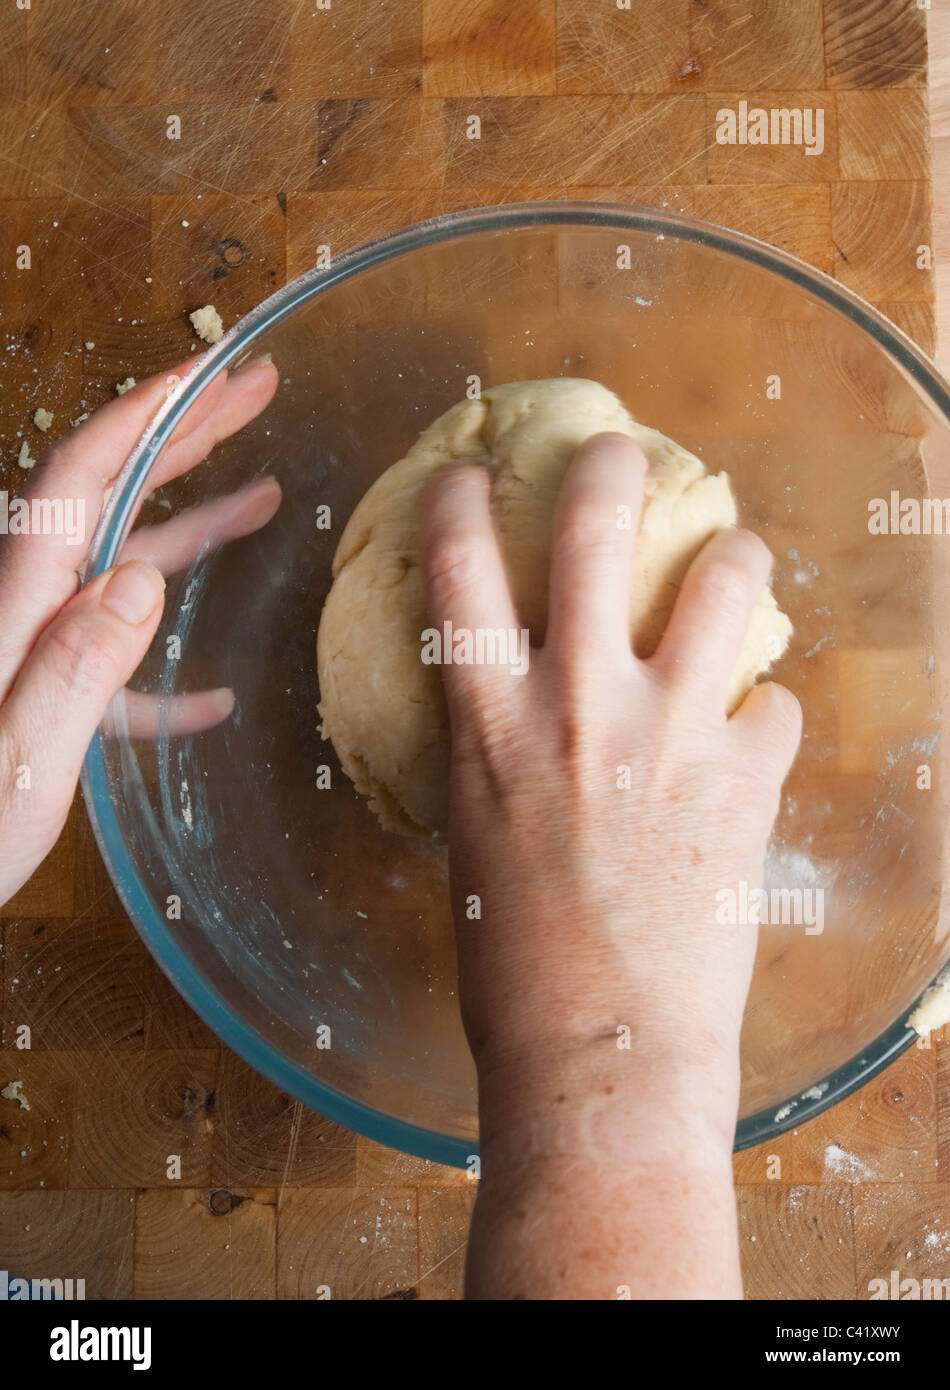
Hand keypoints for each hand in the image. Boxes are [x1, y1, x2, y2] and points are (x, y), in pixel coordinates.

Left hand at [0, 355, 279, 905]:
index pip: (83, 471)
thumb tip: (142, 579)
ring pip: (119, 569)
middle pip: (107, 492)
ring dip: (192, 527)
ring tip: (268, 497)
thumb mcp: (22, 759)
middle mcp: (24, 606)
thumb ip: (77, 667)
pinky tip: (212, 700)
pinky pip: (109, 668)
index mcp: (18, 600)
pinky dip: (162, 672)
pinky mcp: (37, 703)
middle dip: (184, 433)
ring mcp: (31, 651)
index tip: (214, 368)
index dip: (150, 409)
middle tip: (256, 388)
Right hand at [419, 431, 800, 1297]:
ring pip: (720, 586)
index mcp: (491, 728)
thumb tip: (524, 720)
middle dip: (609, 468)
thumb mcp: (476, 841)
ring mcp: (670, 737)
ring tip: (734, 552)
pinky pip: (775, 707)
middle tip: (620, 448)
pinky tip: (753, 735)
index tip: (472, 471)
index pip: (458, 574)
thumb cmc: (511, 968)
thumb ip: (502, 759)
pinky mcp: (745, 782)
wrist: (601, 1053)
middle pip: (596, 537)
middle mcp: (579, 708)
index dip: (461, 503)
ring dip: (733, 553)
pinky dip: (764, 711)